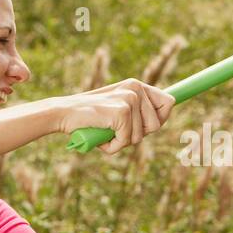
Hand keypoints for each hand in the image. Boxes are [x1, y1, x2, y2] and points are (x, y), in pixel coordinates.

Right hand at [56, 79, 175, 154]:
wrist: (63, 113)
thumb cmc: (90, 116)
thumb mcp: (116, 108)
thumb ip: (136, 112)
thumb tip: (157, 123)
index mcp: (136, 85)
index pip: (168, 102)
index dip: (162, 118)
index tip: (148, 127)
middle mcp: (136, 88)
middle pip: (157, 125)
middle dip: (138, 135)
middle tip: (116, 130)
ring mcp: (130, 99)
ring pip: (140, 137)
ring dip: (122, 141)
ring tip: (105, 132)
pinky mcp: (122, 113)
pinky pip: (126, 141)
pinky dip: (112, 146)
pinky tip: (99, 137)